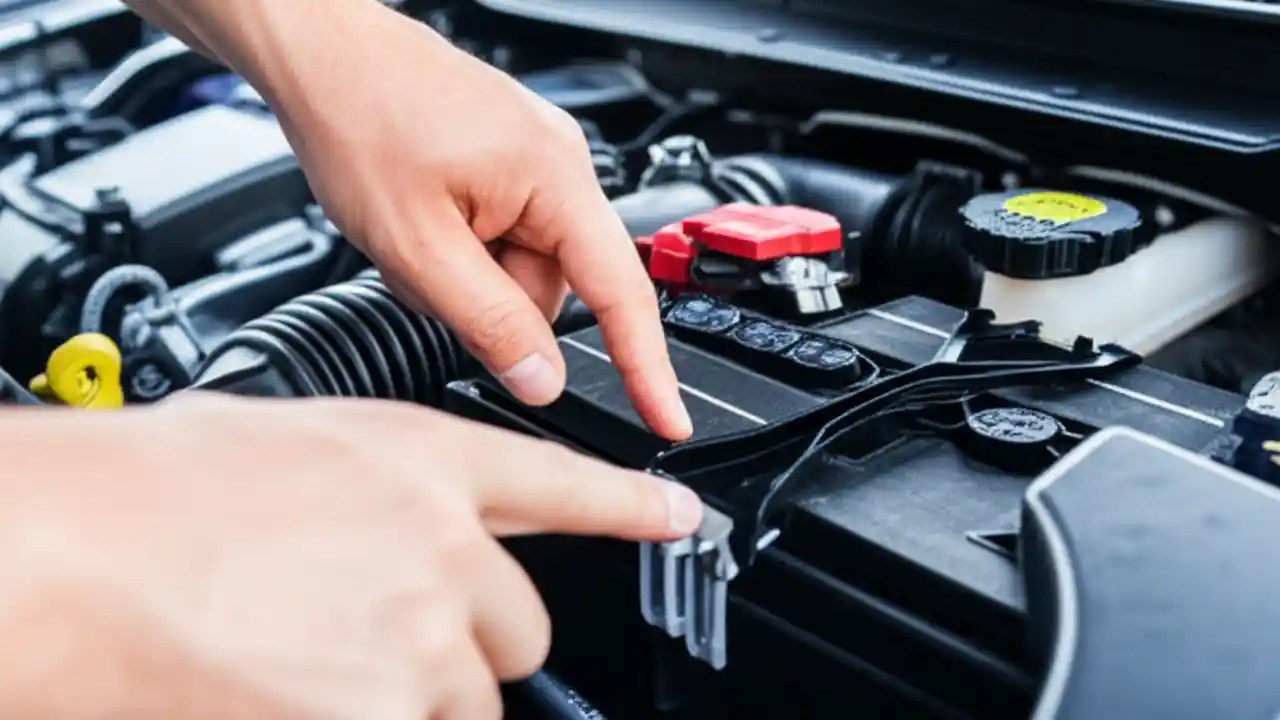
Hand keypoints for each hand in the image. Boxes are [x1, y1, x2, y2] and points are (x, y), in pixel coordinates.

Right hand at [0, 395, 702, 718]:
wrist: (76, 554)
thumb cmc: (155, 490)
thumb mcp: (294, 447)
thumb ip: (376, 493)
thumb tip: (396, 525)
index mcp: (424, 462)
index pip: (570, 483)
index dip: (635, 505)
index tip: (678, 518)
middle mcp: (445, 548)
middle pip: (524, 625)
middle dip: (473, 642)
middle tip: (389, 634)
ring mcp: (423, 637)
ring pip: (470, 696)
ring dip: (418, 693)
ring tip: (321, 662)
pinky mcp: (388, 713)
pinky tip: (303, 689)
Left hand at [128, 0, 691, 439]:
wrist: (321, 50)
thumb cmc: (360, 117)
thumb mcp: (417, 245)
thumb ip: (487, 321)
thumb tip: (541, 378)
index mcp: (555, 179)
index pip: (623, 295)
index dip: (648, 368)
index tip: (669, 420)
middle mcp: (560, 164)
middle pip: (556, 285)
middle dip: (493, 303)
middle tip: (426, 274)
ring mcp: (533, 159)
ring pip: (522, 267)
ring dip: (469, 278)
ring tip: (411, 240)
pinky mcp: (505, 160)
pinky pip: (502, 234)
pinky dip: (461, 249)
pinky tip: (419, 223)